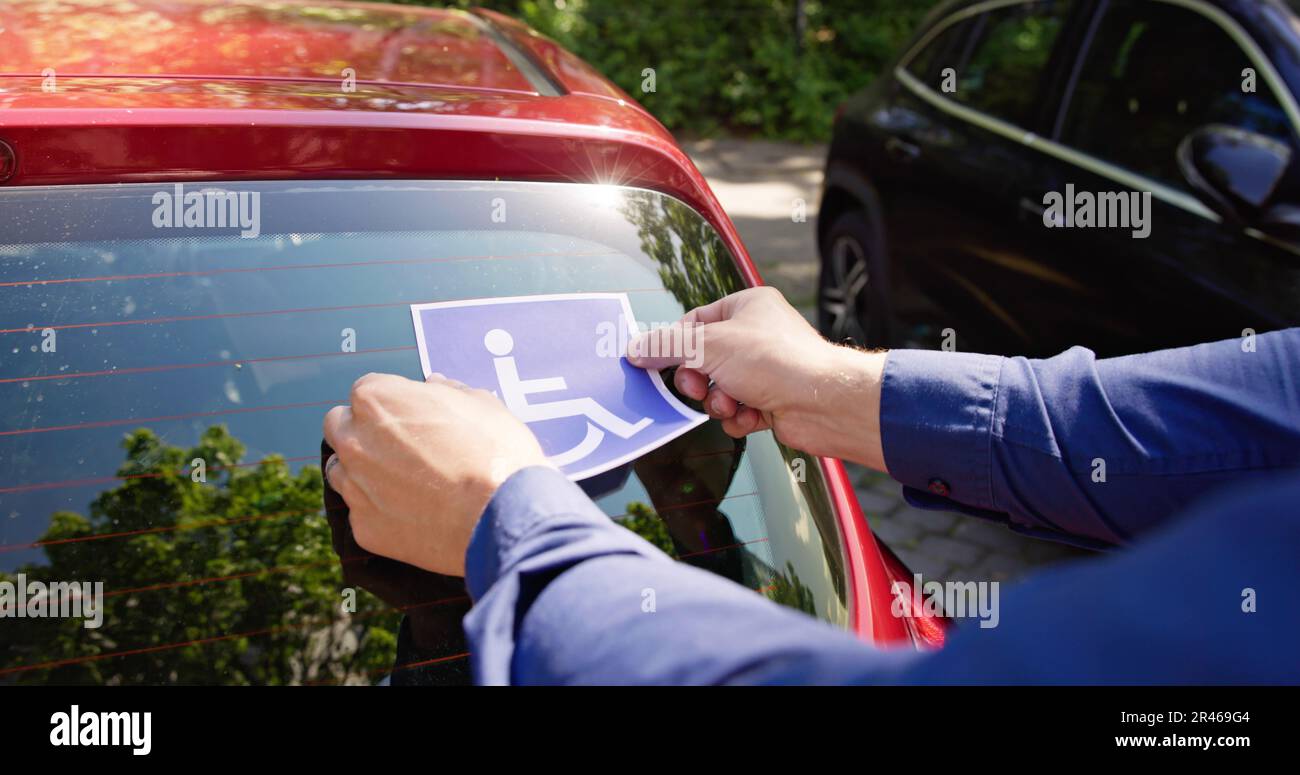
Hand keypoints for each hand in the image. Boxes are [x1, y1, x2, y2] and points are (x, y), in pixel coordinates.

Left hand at [322, 373, 550, 575]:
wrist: (503, 515)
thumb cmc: (496, 452)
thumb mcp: (482, 405)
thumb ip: (448, 391)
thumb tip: (434, 385)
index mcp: (378, 399)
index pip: (366, 389)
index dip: (392, 401)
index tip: (412, 415)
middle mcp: (354, 440)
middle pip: (339, 426)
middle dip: (363, 431)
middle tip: (401, 445)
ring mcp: (355, 486)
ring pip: (341, 470)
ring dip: (363, 470)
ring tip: (405, 481)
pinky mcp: (364, 527)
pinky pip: (362, 512)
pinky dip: (380, 510)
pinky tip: (413, 513)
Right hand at [627, 287, 887, 469]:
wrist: (823, 401)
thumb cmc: (774, 360)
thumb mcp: (708, 346)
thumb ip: (667, 347)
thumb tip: (635, 349)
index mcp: (747, 307)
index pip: (694, 322)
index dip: (674, 345)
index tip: (653, 364)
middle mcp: (757, 335)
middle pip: (703, 359)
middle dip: (698, 380)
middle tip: (699, 388)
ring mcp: (765, 369)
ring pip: (718, 389)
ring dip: (718, 402)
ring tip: (733, 405)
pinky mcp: (772, 400)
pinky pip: (737, 410)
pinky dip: (739, 417)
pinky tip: (753, 417)